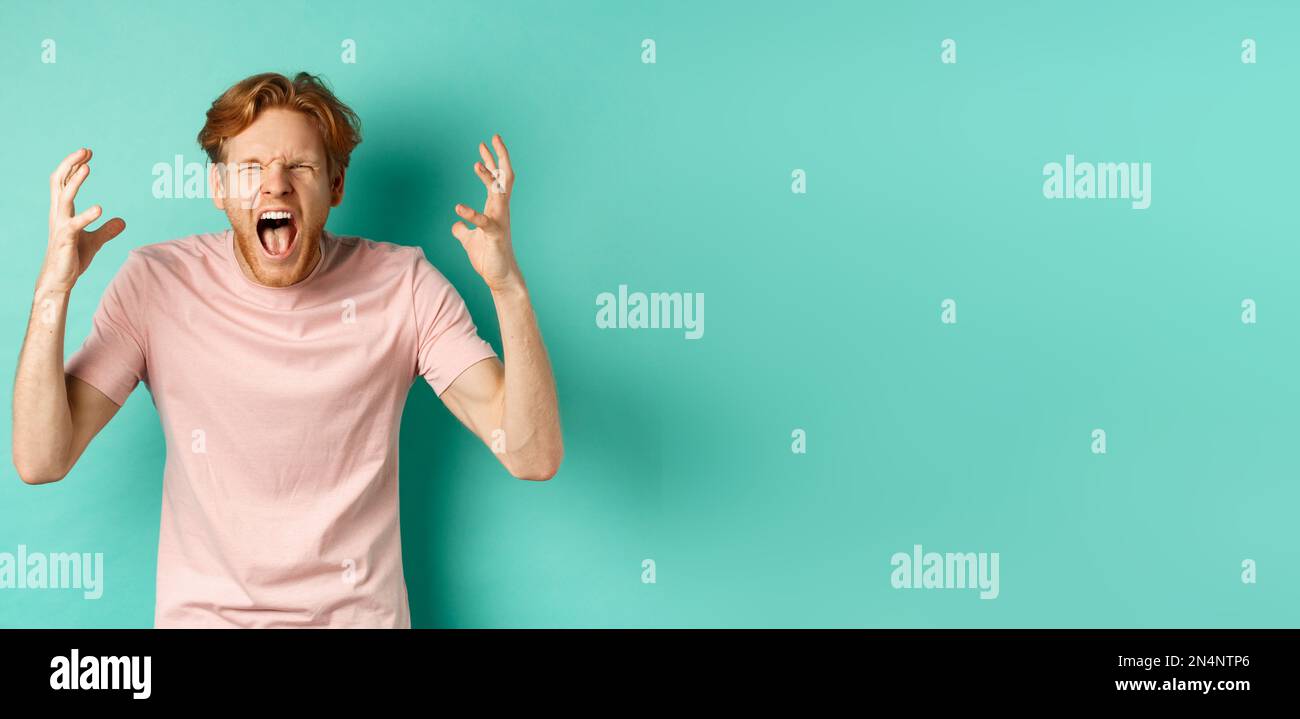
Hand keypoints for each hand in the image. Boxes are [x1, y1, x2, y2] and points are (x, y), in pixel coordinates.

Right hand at [40, 148, 125, 292]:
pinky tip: (100, 209)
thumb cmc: (72, 258)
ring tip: (87, 167)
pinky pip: (74, 224)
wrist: (61, 280)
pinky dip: (86, 215)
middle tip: (86, 150)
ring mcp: (60, 226)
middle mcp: (58, 214)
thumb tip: (123, 221)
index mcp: (62, 212)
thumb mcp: (94, 241)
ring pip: (63, 197)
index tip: (87, 154)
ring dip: (75, 181)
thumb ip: (107, 230)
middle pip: (59, 182)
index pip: (64, 182)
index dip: (73, 166)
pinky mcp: (65, 240)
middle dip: (70, 164)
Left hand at [451, 134, 520, 292]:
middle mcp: (501, 211)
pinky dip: (472, 214)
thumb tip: (455, 225)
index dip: (490, 161)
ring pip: (500, 192)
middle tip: (494, 137)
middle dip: (500, 157)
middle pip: (504, 177)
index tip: (483, 145)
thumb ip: (463, 229)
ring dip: (489, 177)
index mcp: (495, 209)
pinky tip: (458, 208)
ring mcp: (500, 221)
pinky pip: (484, 221)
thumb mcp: (470, 240)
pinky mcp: (496, 235)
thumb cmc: (489, 257)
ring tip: (477, 163)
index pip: (496, 179)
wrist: (500, 277)